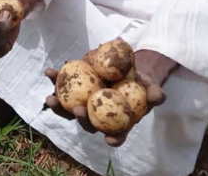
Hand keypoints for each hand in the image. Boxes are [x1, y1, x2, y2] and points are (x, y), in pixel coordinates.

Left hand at [44, 49, 173, 145]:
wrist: (128, 67)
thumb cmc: (141, 83)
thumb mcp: (152, 88)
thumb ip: (156, 94)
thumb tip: (158, 96)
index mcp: (118, 122)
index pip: (117, 134)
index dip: (114, 138)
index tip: (110, 139)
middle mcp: (99, 116)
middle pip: (88, 123)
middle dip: (81, 119)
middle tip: (78, 110)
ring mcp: (85, 103)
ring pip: (69, 109)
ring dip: (58, 106)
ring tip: (50, 99)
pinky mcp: (75, 88)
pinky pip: (63, 87)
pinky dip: (55, 80)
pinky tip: (50, 72)